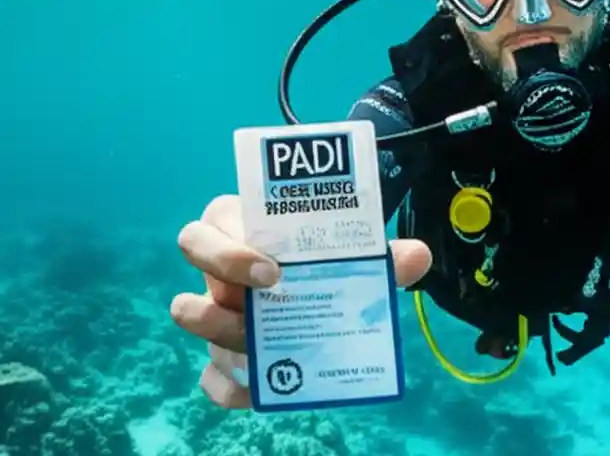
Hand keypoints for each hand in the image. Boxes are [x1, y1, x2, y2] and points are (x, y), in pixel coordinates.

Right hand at [170, 194, 433, 408]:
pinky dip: (229, 387)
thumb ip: (380, 258)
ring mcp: (214, 312)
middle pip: (191, 249)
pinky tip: (258, 390)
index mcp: (243, 228)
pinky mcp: (220, 360)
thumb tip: (418, 256)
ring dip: (221, 331)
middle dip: (221, 271)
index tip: (274, 269)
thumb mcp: (349, 260)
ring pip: (194, 315)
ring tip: (258, 346)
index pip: (214, 220)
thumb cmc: (321, 269)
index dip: (232, 245)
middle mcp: (219, 265)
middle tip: (269, 289)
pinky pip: (209, 378)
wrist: (318, 313)